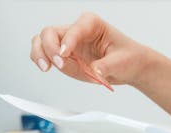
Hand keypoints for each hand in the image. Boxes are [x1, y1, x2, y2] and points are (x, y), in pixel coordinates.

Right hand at [30, 12, 152, 86]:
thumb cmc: (128, 57)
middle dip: (49, 48)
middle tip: (58, 64)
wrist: (130, 66)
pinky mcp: (65, 56)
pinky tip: (46, 67)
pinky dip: (41, 59)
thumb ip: (106, 66)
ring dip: (39, 53)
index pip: (73, 30)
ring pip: (42, 41)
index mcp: (91, 24)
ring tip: (46, 67)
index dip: (67, 43)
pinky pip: (45, 54)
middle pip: (50, 32)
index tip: (64, 56)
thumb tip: (95, 71)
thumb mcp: (121, 62)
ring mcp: (68, 43)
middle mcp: (77, 30)